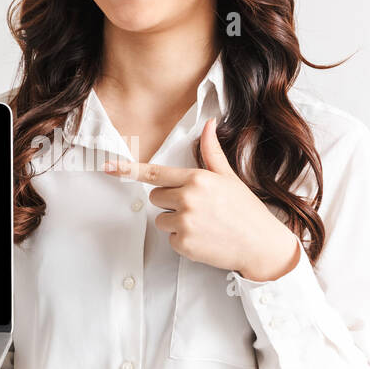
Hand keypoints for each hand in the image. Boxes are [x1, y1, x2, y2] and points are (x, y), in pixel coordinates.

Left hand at [101, 118, 301, 281]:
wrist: (261, 245)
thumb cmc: (246, 210)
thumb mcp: (229, 177)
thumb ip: (211, 152)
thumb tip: (208, 124)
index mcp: (197, 178)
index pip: (155, 173)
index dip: (128, 170)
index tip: (108, 168)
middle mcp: (188, 198)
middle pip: (155, 196)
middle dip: (170, 201)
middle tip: (198, 208)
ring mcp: (185, 222)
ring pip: (160, 218)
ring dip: (175, 222)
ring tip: (203, 224)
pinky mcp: (184, 243)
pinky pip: (169, 238)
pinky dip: (183, 240)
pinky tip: (204, 239)